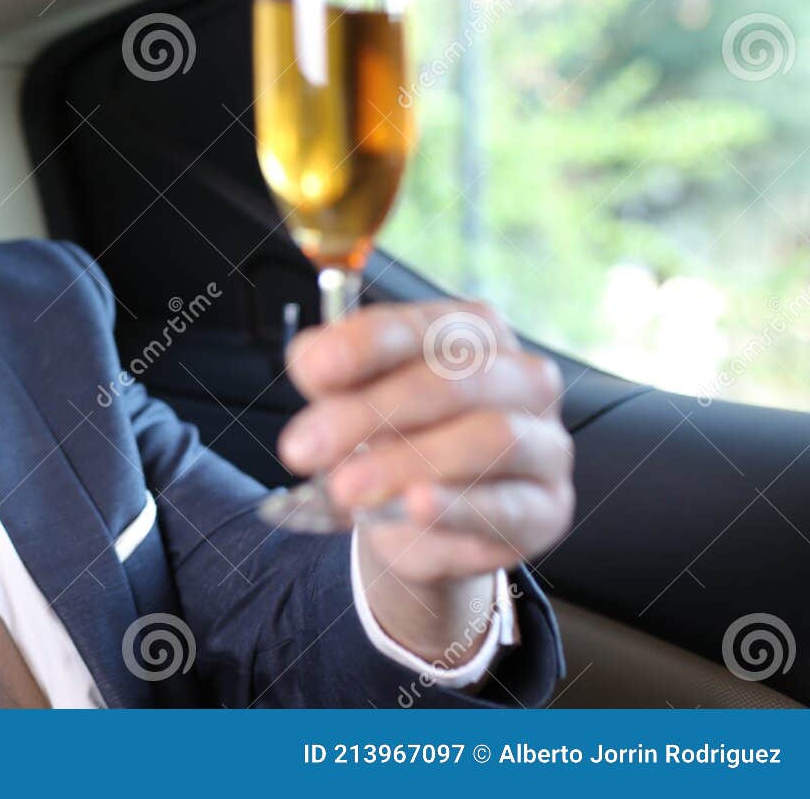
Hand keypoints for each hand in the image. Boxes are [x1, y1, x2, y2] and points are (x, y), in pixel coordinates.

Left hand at [277, 299, 574, 664]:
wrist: (423, 524)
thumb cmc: (390, 441)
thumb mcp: (352, 402)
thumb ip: (331, 375)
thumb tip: (312, 359)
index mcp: (472, 332)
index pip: (418, 327)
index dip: (363, 345)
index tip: (313, 371)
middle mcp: (520, 376)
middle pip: (450, 380)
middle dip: (368, 413)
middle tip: (303, 447)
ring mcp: (545, 441)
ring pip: (488, 437)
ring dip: (407, 462)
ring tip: (345, 487)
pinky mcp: (548, 506)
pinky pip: (508, 504)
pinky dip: (458, 506)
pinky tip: (416, 506)